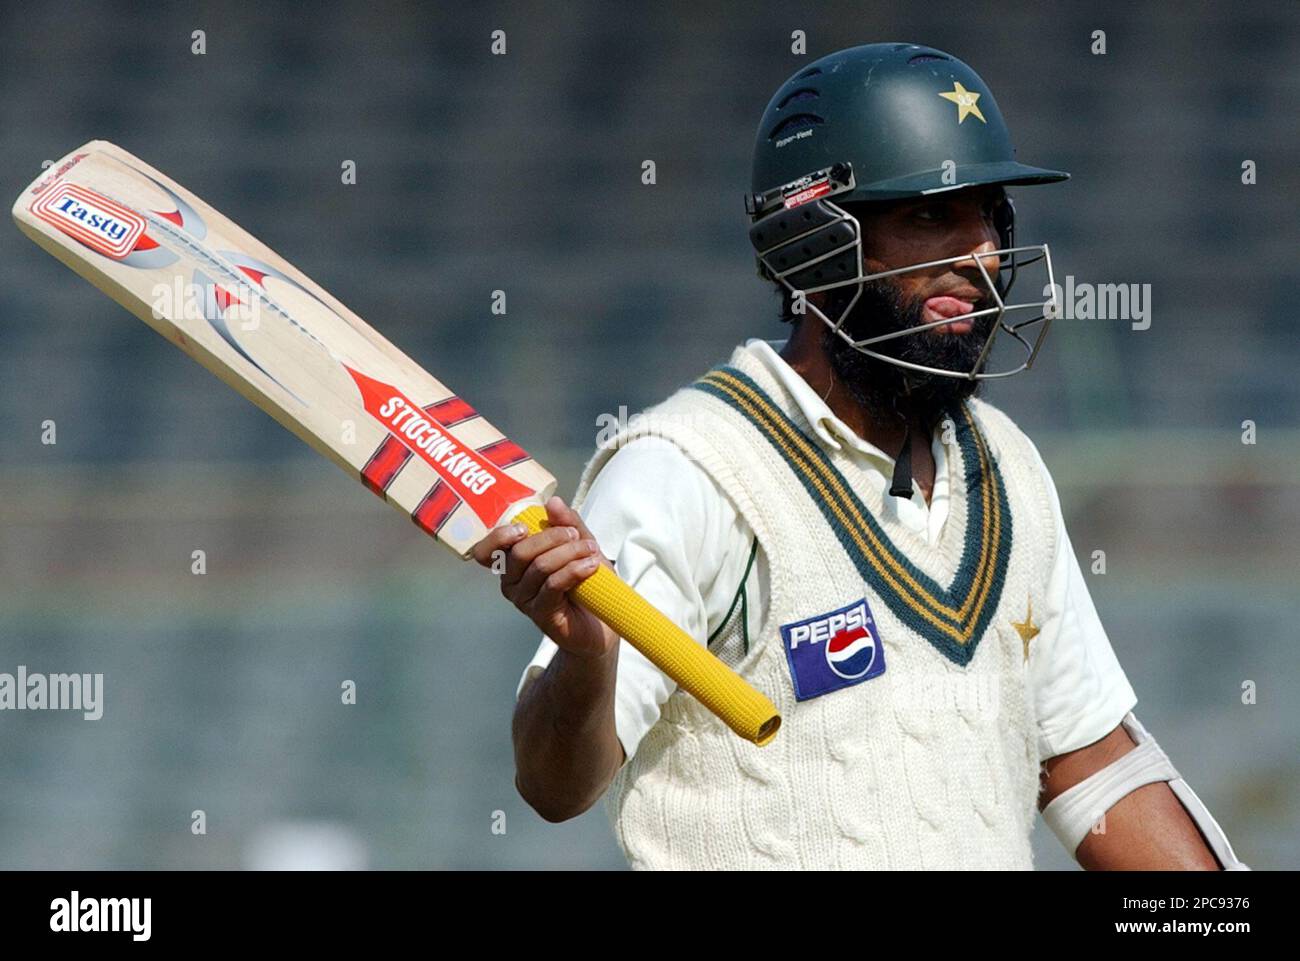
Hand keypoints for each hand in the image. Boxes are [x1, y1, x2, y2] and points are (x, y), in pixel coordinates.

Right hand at [472, 496, 617, 659]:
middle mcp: (511, 582)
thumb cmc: (587, 582)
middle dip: (551, 537)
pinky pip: (553, 585)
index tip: (524, 527)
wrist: (603, 621)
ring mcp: (524, 600)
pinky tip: (591, 566)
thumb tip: (552, 502)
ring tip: (592, 551)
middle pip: (519, 552)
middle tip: (575, 535)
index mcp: (513, 562)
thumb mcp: (581, 545)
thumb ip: (568, 523)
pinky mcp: (541, 614)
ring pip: (539, 566)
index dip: (498, 536)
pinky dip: (574, 570)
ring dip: (569, 553)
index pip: (486, 551)